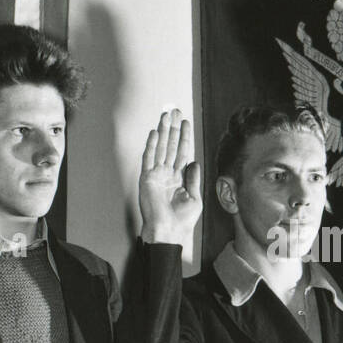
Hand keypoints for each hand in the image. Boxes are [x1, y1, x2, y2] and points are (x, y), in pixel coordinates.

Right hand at [139, 110, 202, 246]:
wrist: (170, 231)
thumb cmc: (182, 220)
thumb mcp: (195, 197)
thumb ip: (193, 179)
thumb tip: (195, 161)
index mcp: (178, 177)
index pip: (182, 151)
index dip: (184, 136)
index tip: (185, 122)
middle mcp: (167, 173)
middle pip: (171, 145)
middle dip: (173, 128)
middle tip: (174, 111)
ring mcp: (156, 174)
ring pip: (160, 147)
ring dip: (163, 131)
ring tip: (165, 115)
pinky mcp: (147, 178)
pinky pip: (149, 158)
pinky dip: (152, 145)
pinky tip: (155, 132)